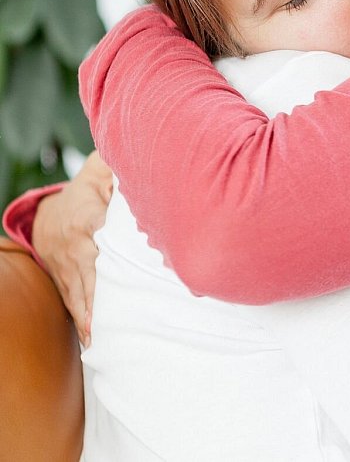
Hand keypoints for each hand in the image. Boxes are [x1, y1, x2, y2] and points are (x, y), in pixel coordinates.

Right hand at [31, 151, 112, 345]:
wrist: (48, 213)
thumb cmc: (87, 192)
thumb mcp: (100, 173)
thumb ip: (118, 171)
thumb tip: (144, 166)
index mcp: (86, 220)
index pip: (101, 236)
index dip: (114, 252)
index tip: (128, 269)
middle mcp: (74, 247)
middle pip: (90, 273)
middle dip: (101, 296)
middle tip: (117, 319)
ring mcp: (67, 266)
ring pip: (79, 293)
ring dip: (90, 316)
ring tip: (101, 338)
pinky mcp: (64, 280)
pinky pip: (72, 301)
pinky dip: (81, 320)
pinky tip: (91, 339)